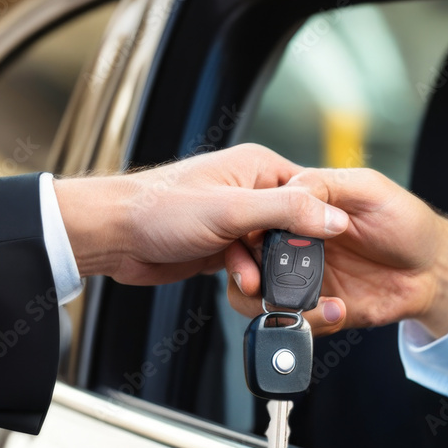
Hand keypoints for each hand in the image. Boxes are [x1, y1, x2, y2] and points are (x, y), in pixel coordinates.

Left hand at [53, 144, 348, 285]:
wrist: (113, 235)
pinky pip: (251, 263)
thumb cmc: (158, 208)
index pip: (309, 192)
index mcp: (258, 168)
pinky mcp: (223, 244)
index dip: (318, 222)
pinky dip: (248, 275)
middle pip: (293, 226)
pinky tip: (239, 280)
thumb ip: (286, 212)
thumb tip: (334, 217)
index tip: (324, 247)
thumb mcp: (232, 210)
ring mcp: (236, 219)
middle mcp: (251, 190)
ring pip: (273, 250)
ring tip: (250, 277)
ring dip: (265, 269)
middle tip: (286, 271)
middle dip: (289, 253)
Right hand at [226, 167, 447, 337]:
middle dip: (250, 275)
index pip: (254, 218)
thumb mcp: (369, 189)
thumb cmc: (408, 223)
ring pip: (259, 298)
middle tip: (265, 283)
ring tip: (314, 301)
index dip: (245, 233)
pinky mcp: (318, 309)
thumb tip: (286, 191)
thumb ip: (325, 185)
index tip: (252, 245)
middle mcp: (297, 245)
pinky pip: (295, 321)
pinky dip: (309, 321)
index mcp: (302, 210)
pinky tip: (337, 311)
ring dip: (277, 304)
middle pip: (246, 262)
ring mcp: (304, 279)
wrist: (436, 271)